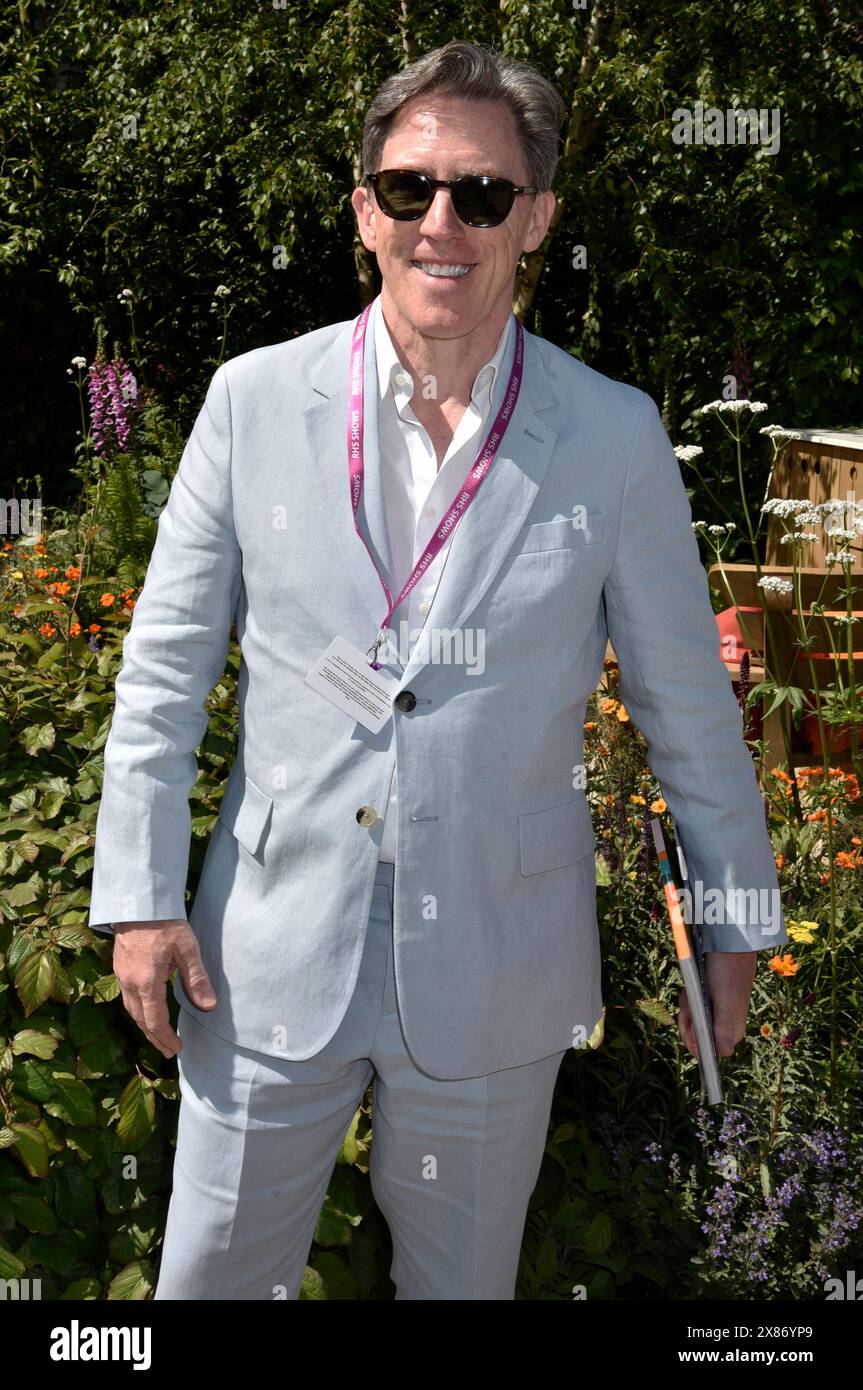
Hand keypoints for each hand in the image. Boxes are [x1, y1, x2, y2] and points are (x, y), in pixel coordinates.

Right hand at [112, 920, 217, 1057]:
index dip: (166, 1038)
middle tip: (169, 1050)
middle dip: (155, 1038)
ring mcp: (122, 976)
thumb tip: (208, 1007)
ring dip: (145, 1026)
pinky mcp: (120, 969)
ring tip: (158, 1036)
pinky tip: (147, 1010)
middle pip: (141, 1020)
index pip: (155, 1021)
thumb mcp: (187, 950)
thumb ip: (197, 980)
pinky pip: (127, 998)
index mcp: (147, 983)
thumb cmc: (165, 924)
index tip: (177, 1049)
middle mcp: (130, 984)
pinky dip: (138, 1012)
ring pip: (131, 1010)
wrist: (139, 903)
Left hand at [677, 950, 756, 1059]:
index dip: (691, 1037)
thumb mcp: (724, 1001)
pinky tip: (693, 988)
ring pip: (691, 1020)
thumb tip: (725, 1053)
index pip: (703, 1051)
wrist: (729, 948)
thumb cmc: (728, 974)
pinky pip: (692, 1008)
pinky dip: (689, 998)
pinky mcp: (710, 1006)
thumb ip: (723, 1028)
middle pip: (693, 1035)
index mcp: (731, 1034)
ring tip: (694, 990)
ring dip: (687, 1005)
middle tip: (692, 998)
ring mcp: (716, 1017)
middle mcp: (724, 1029)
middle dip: (688, 1017)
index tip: (691, 1017)